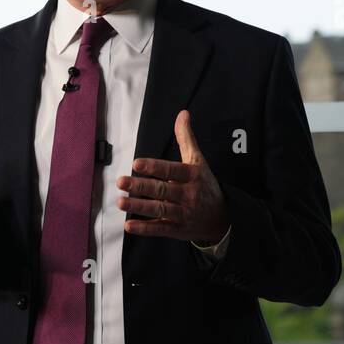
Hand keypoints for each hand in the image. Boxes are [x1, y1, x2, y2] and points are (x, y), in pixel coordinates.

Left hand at [117, 109, 229, 243]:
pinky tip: (129, 226)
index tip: (136, 163)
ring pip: (160, 210)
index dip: (154, 167)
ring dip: (139, 207)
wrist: (223, 217)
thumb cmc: (205, 184)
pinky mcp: (178, 229)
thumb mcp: (198, 160)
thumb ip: (186, 138)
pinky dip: (145, 229)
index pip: (172, 170)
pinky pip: (161, 229)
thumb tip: (182, 113)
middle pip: (162, 190)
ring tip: (121, 201)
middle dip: (141, 187)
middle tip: (121, 181)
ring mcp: (183, 214)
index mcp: (192, 175)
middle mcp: (188, 195)